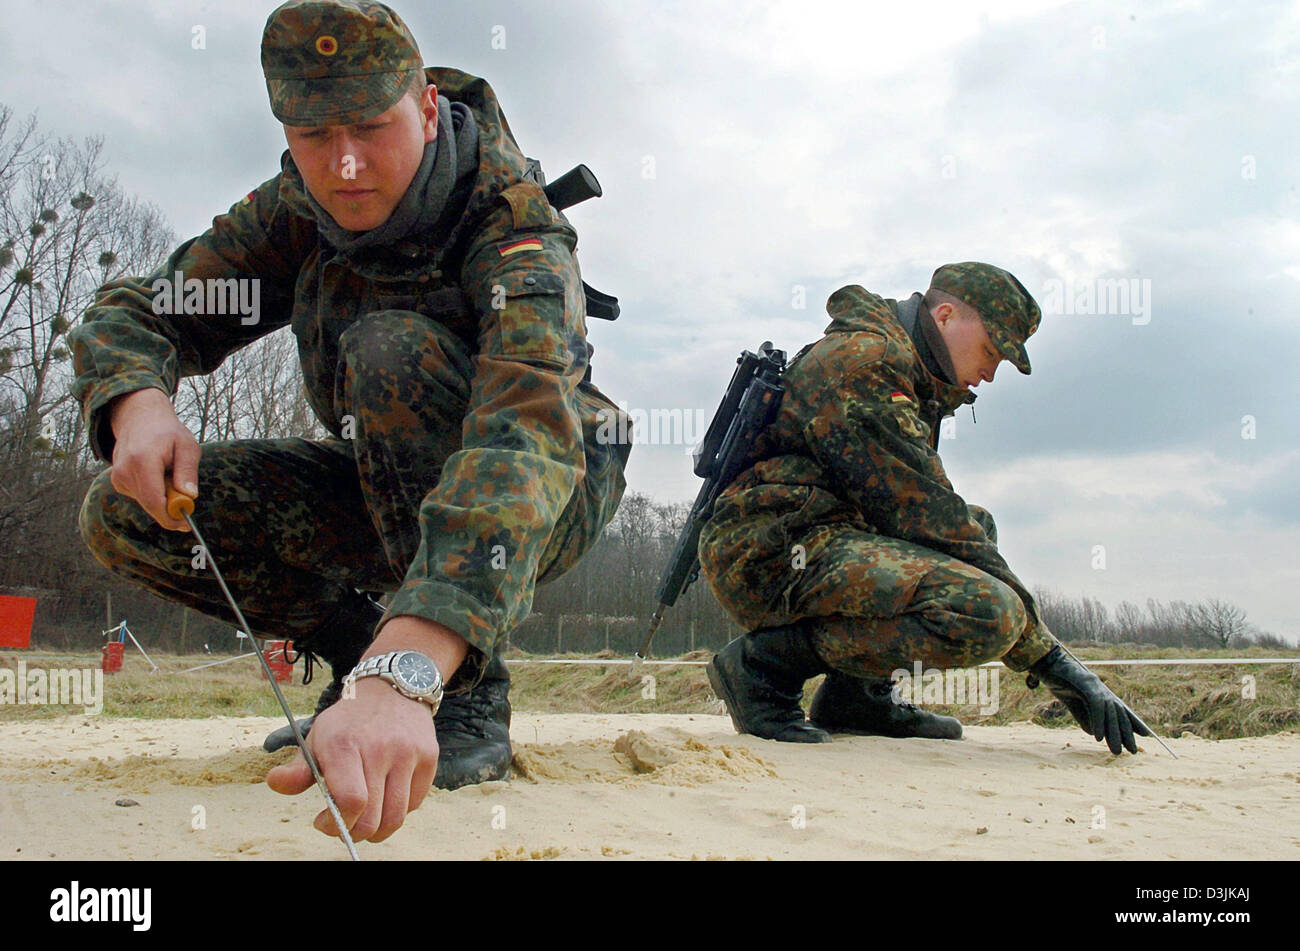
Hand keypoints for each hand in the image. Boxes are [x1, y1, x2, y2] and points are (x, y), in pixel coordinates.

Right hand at [108, 388, 199, 531]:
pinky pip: (141, 497)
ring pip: (146, 502)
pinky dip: (154, 492)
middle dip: (171, 508)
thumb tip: (190, 496)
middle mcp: (125, 471)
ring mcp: (118, 477)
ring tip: (168, 473)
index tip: (186, 524)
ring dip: (163, 497)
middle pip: (150, 505)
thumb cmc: (167, 431)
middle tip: (187, 498)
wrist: (139, 418)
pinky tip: (156, 474)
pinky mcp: (118, 482)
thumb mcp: (187, 446)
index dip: (170, 516)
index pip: (153, 500)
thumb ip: (187, 471)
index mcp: (142, 461)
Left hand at [266, 676, 439, 842]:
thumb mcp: (318, 737)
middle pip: (373, 818)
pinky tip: (385, 799)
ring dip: (377, 831)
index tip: (323, 822)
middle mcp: (381, 748)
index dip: (336, 823)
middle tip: (344, 826)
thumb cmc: (349, 721)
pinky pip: (414, 803)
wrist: (392, 688)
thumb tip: (275, 782)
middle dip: (353, 833)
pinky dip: (398, 810)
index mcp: (345, 744)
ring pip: (396, 817)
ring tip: (365, 822)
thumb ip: (297, 768)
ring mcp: (409, 753)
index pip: (350, 801)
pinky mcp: (429, 757)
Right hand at [1027, 645, 1151, 754]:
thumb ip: (1084, 717)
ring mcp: (1095, 685)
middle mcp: (1101, 688)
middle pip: (1118, 713)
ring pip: (1110, 712)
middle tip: (1132, 751)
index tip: (1146, 734)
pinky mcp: (1086, 685)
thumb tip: (1095, 733)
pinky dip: (1099, 722)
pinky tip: (1099, 738)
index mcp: (1099, 691)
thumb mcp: (1071, 702)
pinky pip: (1097, 707)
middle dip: (1126, 733)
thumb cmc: (1056, 680)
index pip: (1120, 708)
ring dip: (1114, 734)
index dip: (1132, 721)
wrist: (1044, 662)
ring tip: (1116, 751)